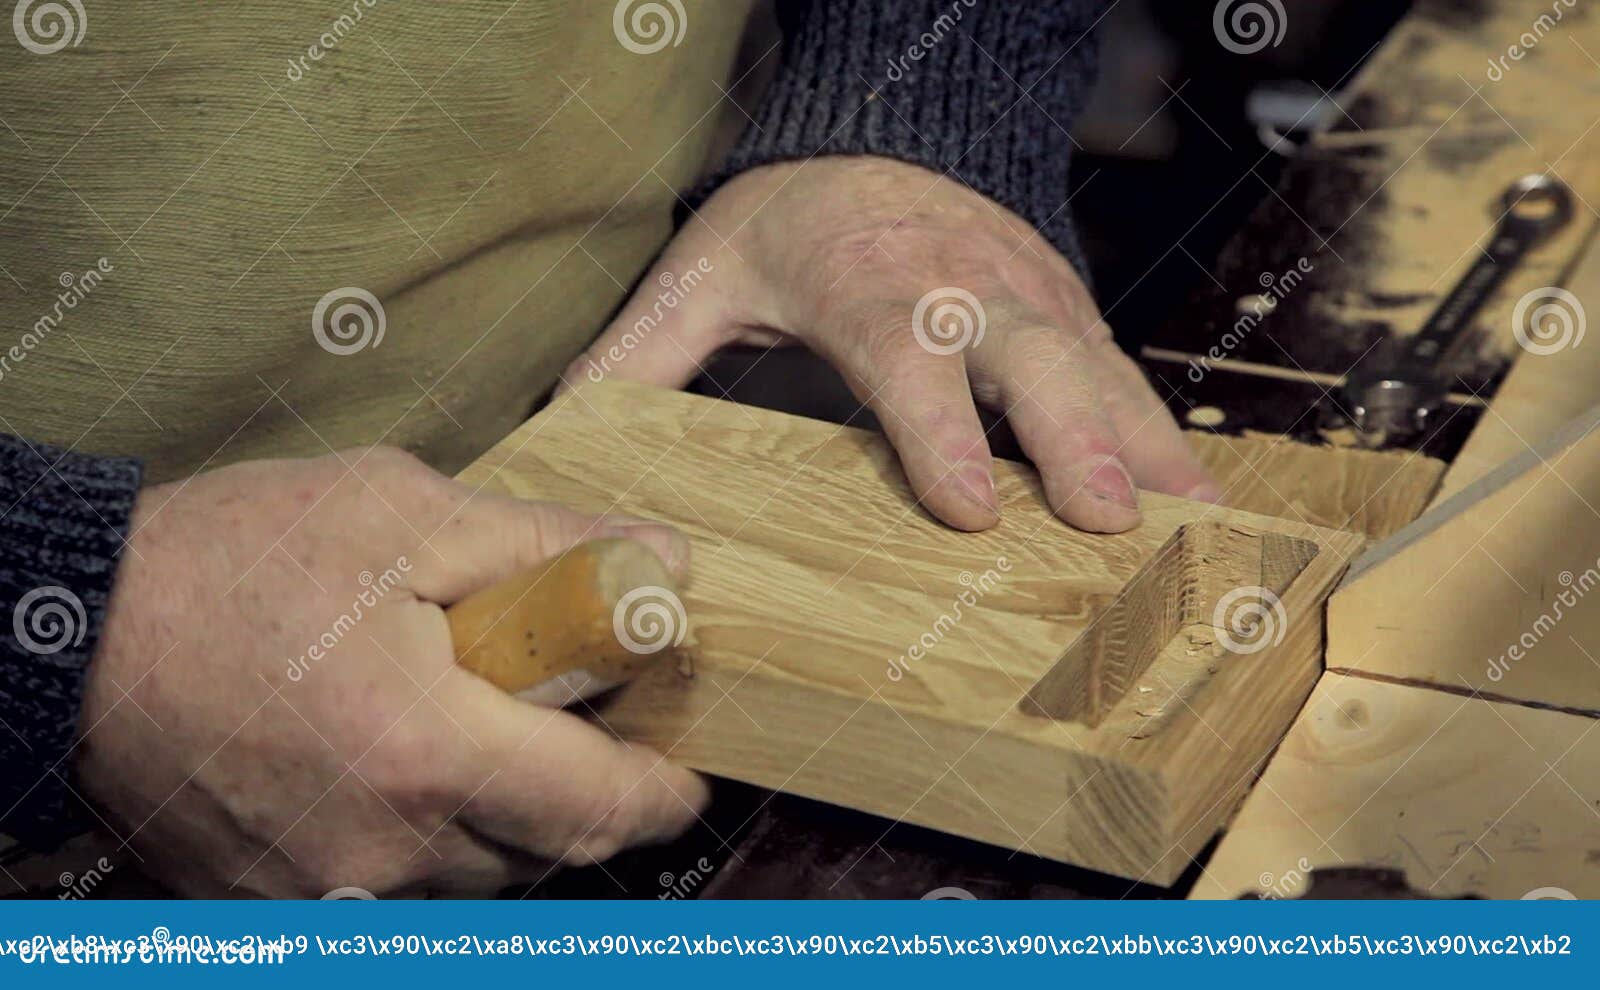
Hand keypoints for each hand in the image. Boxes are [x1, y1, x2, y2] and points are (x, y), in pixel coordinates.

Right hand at [76, 447, 705, 896]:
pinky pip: (403, 891)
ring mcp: (330, 893)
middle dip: (584, 787)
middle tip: (577, 712)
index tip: (684, 757)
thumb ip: (547, 543)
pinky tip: (402, 763)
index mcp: (429, 752)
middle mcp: (388, 850)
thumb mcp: (402, 511)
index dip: (665, 788)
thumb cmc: (236, 559)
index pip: (602, 807)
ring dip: (505, 811)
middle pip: (547, 849)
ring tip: (472, 722)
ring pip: (478, 876)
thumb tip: (665, 561)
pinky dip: (431, 835)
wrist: (76, 636)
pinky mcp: (283, 907)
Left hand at [567, 156, 1218, 533]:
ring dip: (1147, 444)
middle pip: (1032, 355)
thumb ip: (642, 350)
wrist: (883, 135)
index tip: (969, 505)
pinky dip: (1167, 437)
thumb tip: (560, 430)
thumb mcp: (703, 271)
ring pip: (1098, 367)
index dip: (940, 426)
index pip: (909, 351)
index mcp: (869, 280)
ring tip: (1194, 528)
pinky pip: (1122, 376)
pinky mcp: (1067, 314)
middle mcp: (964, 286)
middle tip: (1109, 519)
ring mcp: (1029, 297)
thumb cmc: (794, 218)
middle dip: (1076, 435)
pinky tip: (1203, 505)